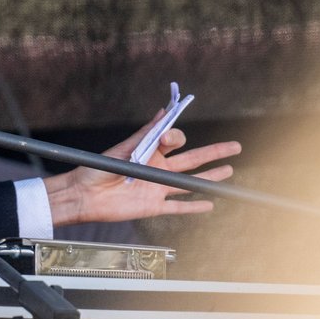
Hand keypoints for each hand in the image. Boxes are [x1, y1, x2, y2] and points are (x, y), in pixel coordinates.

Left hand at [43, 110, 241, 225]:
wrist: (84, 195)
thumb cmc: (97, 169)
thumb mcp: (123, 148)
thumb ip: (146, 134)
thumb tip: (164, 111)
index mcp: (151, 151)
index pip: (175, 141)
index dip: (176, 137)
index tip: (168, 139)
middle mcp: (158, 169)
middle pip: (193, 160)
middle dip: (214, 153)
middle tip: (235, 146)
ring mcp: (158, 188)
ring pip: (190, 183)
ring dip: (210, 178)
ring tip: (229, 171)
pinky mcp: (153, 206)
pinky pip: (177, 207)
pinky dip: (193, 207)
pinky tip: (209, 204)